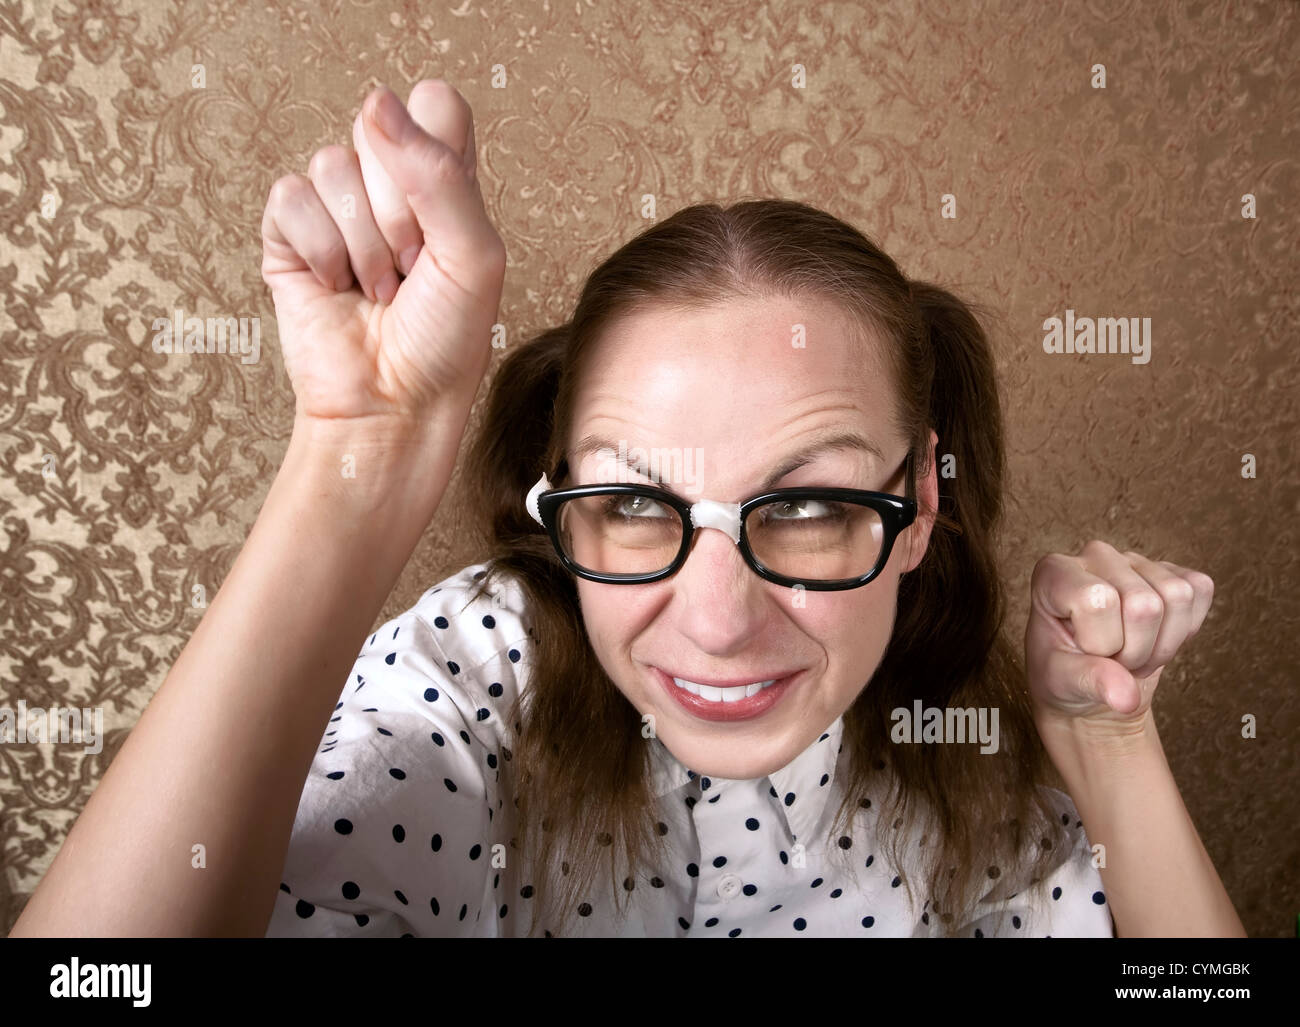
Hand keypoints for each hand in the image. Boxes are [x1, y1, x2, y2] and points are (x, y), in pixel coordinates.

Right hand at [261, 80, 505, 424]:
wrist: (392, 405)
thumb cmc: (444, 340)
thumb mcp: (474, 256)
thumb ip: (441, 174)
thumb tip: (377, 102)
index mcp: (446, 181)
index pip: (434, 104)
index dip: (432, 148)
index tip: (441, 211)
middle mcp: (390, 185)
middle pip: (380, 129)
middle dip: (400, 209)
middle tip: (413, 267)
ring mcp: (336, 208)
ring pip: (331, 163)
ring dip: (362, 242)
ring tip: (378, 288)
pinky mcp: (290, 235)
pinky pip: (290, 197)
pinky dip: (319, 250)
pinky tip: (336, 287)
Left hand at [1024, 540, 1213, 735]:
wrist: (1091, 680)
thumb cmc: (1065, 673)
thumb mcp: (1063, 681)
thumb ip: (1091, 682)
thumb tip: (1126, 696)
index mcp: (1054, 573)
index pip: (1099, 601)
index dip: (1102, 643)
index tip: (1087, 654)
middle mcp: (1094, 556)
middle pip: (1145, 603)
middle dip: (1135, 651)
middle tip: (1114, 660)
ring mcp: (1135, 559)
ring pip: (1177, 596)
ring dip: (1161, 644)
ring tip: (1133, 652)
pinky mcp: (1170, 568)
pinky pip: (1199, 590)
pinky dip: (1185, 629)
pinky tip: (1156, 637)